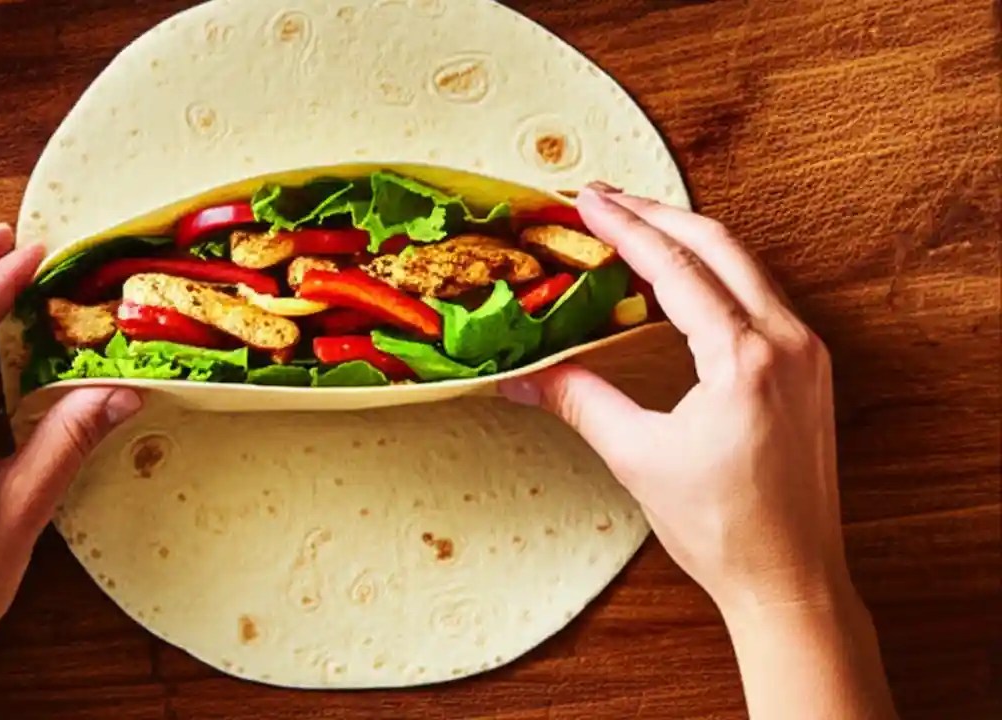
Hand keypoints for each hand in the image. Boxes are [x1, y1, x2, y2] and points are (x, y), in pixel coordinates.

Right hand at [503, 186, 843, 609]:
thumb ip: (580, 401)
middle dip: (657, 214)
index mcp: (746, 358)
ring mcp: (807, 352)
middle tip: (603, 200)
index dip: (626, 228)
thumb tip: (520, 378)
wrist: (791, 577)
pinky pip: (759, 295)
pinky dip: (715, 272)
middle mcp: (788, 341)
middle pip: (719, 245)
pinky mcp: (810, 368)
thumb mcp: (638, 457)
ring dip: (688, 238)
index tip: (587, 201)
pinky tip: (682, 278)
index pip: (677, 268)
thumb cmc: (723, 528)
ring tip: (635, 226)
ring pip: (745, 265)